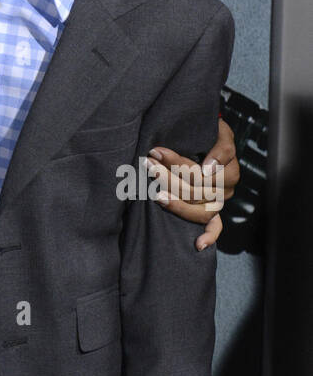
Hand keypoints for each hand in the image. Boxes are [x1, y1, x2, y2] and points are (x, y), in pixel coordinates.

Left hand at [146, 118, 238, 250]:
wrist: (209, 138)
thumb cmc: (210, 133)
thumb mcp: (218, 130)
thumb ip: (220, 146)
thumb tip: (208, 169)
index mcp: (229, 166)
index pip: (201, 168)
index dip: (177, 161)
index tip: (156, 152)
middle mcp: (225, 187)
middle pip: (196, 188)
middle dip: (168, 176)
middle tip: (147, 165)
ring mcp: (219, 202)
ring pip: (198, 208)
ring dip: (177, 203)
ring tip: (155, 193)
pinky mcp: (214, 212)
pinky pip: (215, 227)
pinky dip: (209, 236)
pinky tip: (198, 244)